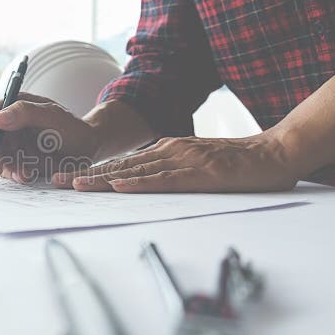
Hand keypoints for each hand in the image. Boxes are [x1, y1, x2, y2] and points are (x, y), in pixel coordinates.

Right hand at [0, 93, 99, 182]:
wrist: (87, 147)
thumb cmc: (72, 127)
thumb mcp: (53, 116)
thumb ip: (26, 112)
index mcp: (15, 105)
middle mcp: (10, 124)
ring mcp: (13, 143)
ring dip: (6, 168)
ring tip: (24, 174)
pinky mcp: (18, 159)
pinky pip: (9, 169)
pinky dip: (15, 174)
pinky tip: (27, 175)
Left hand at [51, 133, 298, 192]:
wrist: (277, 152)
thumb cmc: (239, 163)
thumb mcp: (198, 164)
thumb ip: (173, 170)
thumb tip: (146, 181)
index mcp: (168, 149)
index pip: (125, 162)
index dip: (95, 171)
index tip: (69, 180)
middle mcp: (170, 150)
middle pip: (122, 164)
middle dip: (88, 175)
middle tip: (58, 183)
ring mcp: (185, 159)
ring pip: (137, 170)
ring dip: (104, 178)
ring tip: (77, 186)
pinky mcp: (201, 173)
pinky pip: (165, 179)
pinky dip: (140, 183)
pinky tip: (120, 186)